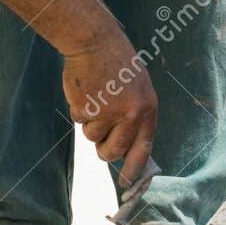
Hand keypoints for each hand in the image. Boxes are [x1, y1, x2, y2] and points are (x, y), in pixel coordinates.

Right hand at [62, 26, 157, 188]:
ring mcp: (107, 113)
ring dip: (90, 124)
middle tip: (100, 140)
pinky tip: (85, 91)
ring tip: (95, 98)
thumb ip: (134, 117)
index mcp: (147, 109)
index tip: (126, 183)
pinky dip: (78, 109)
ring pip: (92, 137)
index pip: (143, 148)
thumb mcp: (137, 88)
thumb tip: (125, 148)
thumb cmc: (116, 63)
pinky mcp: (86, 109)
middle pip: (113, 151)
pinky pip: (79, 121)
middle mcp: (129, 115)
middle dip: (104, 150)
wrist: (95, 42)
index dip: (134, 168)